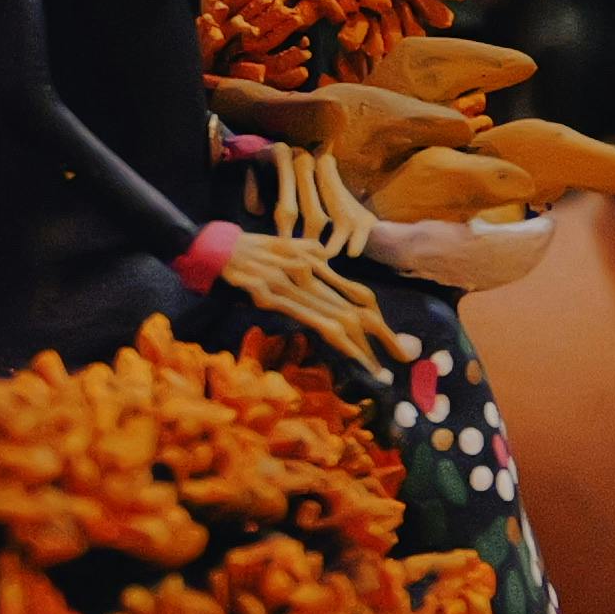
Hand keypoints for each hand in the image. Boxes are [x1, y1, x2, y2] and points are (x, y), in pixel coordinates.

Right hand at [211, 230, 402, 371]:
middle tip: (404, 358)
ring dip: (365, 347)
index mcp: (314, 262)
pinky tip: (353, 355)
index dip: (379, 318)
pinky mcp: (273, 297)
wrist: (209, 246)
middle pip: (357, 309)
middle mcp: (309, 273)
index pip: (357, 294)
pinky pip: (313, 321)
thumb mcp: (280, 243)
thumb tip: (323, 254)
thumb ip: (305, 250)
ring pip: (340, 318)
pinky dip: (338, 340)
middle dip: (383, 336)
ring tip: (381, 370)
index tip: (395, 340)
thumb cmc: (241, 247)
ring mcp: (292, 285)